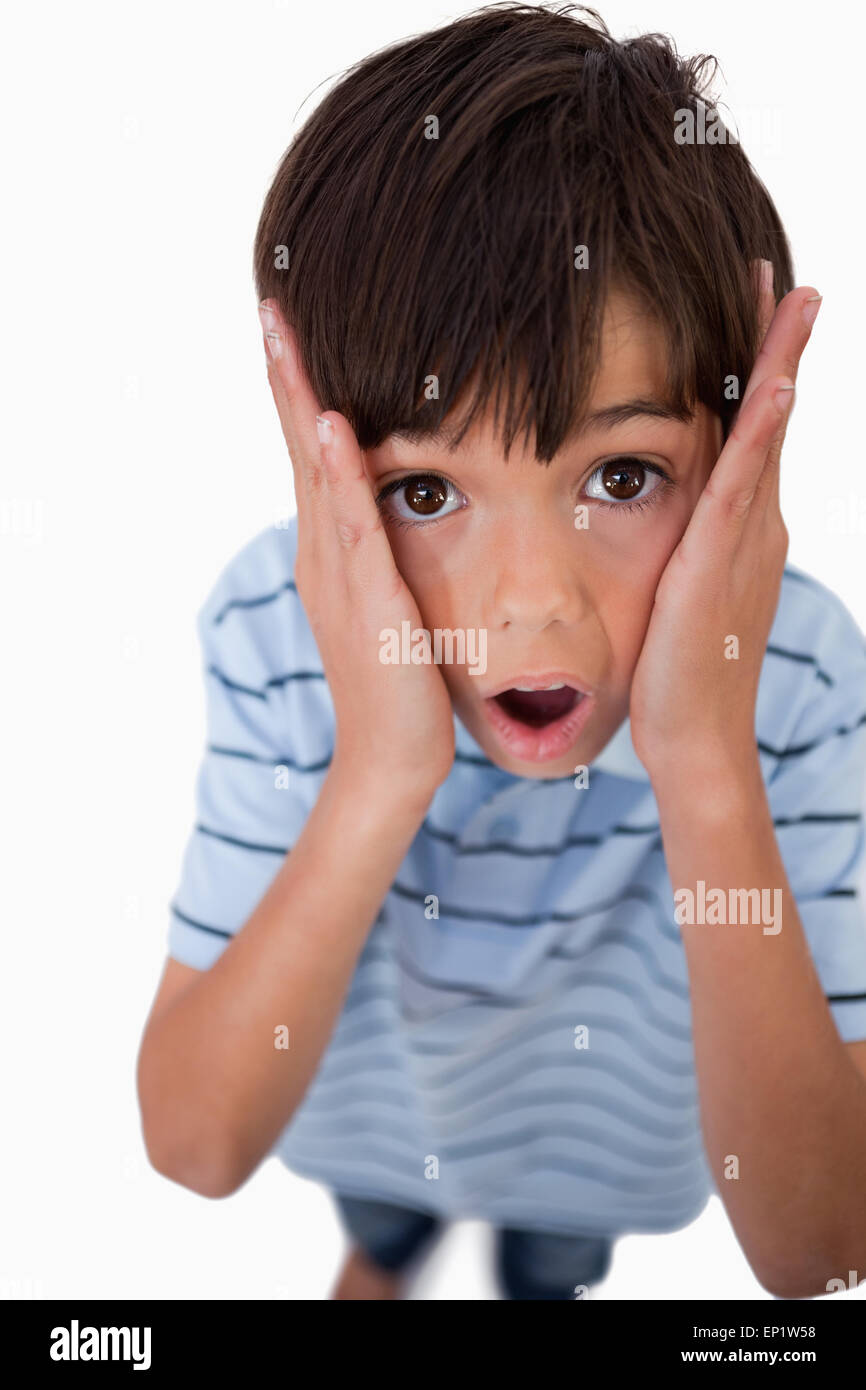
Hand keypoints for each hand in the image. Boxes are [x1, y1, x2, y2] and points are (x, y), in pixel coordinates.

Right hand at [257, 301, 455, 802]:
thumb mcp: (390, 602)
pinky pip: (354, 531)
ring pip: (314, 476)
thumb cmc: (402, 684)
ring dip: (301, 405)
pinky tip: (335, 430)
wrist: (393, 760)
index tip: (290, 330)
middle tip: (272, 308)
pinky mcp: (368, 606)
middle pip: (298, 450)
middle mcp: (322, 556)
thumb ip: (383, 552)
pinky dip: (342, 479)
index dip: (299, 392)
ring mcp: (337, 580)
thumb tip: (396, 508)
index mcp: (330, 552)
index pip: (311, 455)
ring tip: (286, 340)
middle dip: (287, 377)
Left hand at [629, 262, 821, 783]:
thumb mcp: (682, 595)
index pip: (752, 437)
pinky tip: (773, 387)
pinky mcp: (720, 562)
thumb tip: (668, 528)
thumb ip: (684, 553)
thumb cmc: (680, 675)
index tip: (760, 315)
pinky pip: (741, 487)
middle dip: (781, 348)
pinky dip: (761, 434)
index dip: (761, 375)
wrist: (694, 736)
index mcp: (740, 531)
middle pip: (771, 420)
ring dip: (781, 366)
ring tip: (795, 300)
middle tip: (791, 281)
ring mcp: (746, 541)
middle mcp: (754, 526)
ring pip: (766, 437)